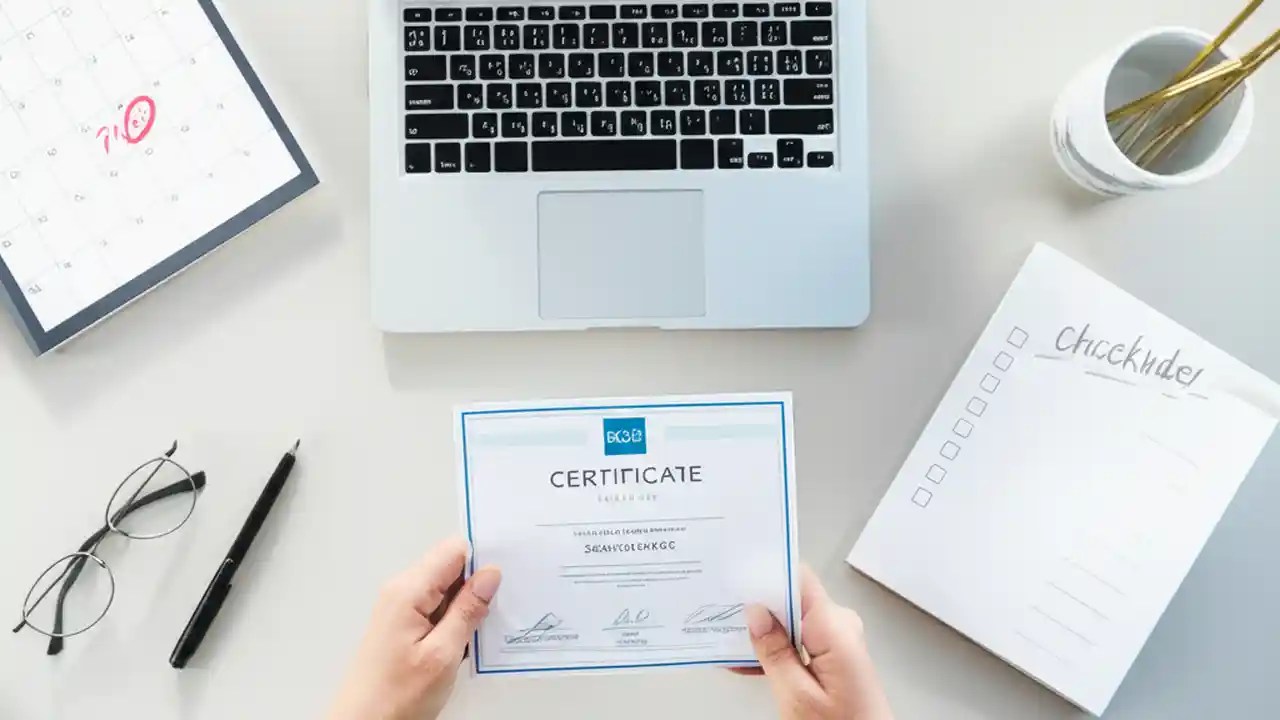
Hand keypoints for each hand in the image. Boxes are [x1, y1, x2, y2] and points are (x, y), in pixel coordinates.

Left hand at [328, 537, 502, 719]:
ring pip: (447, 590)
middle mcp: (401, 592)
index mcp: (408, 592)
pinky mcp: (404, 624)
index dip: (481, 560)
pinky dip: (455, 621)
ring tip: (476, 635)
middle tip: (491, 614)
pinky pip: (438, 609)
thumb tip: (490, 575)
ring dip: (467, 607)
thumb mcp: (443, 654)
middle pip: (451, 567)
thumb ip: (468, 610)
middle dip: (477, 585)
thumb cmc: (394, 697)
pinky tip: (463, 644)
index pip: (453, 550)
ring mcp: (401, 608)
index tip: (501, 581)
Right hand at [743, 567, 893, 719]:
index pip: (798, 578)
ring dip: (764, 633)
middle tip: (725, 619)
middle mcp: (841, 626)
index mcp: (835, 628)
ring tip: (731, 646)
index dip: (767, 575)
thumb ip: (775, 653)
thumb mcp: (797, 697)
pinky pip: (800, 639)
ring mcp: (839, 639)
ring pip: (793, 621)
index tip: (737, 582)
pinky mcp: (836, 653)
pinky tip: (753, 663)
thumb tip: (756, 614)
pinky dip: (778, 649)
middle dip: (758, 608)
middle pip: (793, 599)